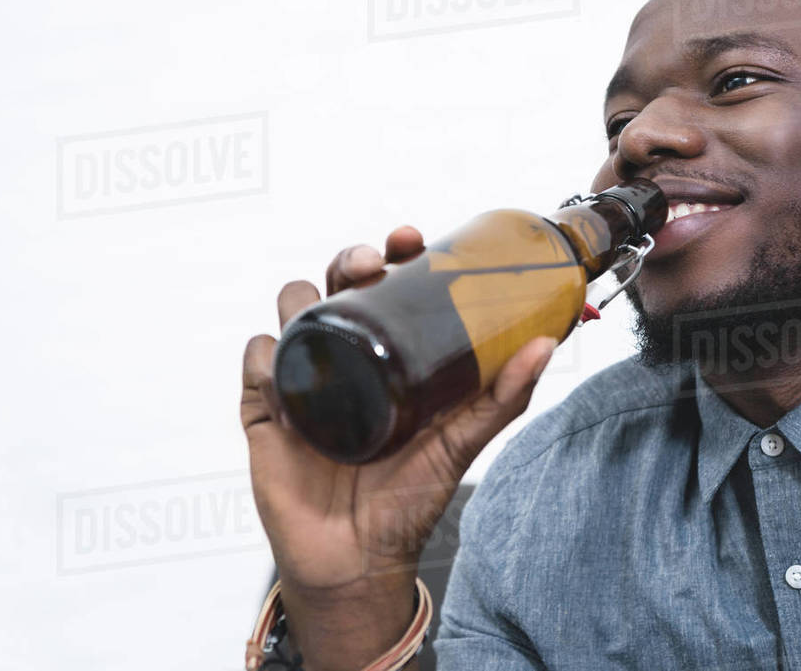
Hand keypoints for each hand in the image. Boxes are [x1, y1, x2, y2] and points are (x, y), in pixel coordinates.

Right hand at [239, 225, 556, 666]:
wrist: (358, 561)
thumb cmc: (408, 500)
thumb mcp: (461, 442)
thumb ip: (503, 398)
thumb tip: (545, 345)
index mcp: (388, 354)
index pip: (384, 285)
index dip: (391, 251)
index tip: (409, 239)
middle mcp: (345, 356)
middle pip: (333, 284)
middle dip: (347, 260)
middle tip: (369, 267)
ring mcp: (303, 380)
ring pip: (290, 310)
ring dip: (302, 297)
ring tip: (327, 309)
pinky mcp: (266, 410)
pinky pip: (255, 362)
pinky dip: (265, 352)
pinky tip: (288, 362)